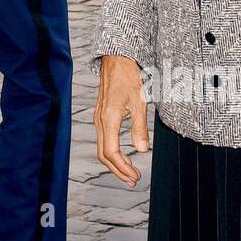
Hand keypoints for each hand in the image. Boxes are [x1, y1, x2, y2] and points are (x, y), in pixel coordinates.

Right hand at [95, 55, 149, 187]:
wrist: (116, 59)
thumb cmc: (127, 76)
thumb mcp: (139, 101)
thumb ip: (139, 127)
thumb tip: (141, 150)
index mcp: (108, 119)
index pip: (111, 152)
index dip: (122, 168)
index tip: (134, 177)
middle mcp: (100, 121)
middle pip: (104, 155)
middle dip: (118, 170)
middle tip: (133, 180)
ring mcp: (99, 118)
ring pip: (102, 148)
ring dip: (116, 163)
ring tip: (130, 172)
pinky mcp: (101, 115)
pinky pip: (103, 139)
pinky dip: (113, 152)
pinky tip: (124, 155)